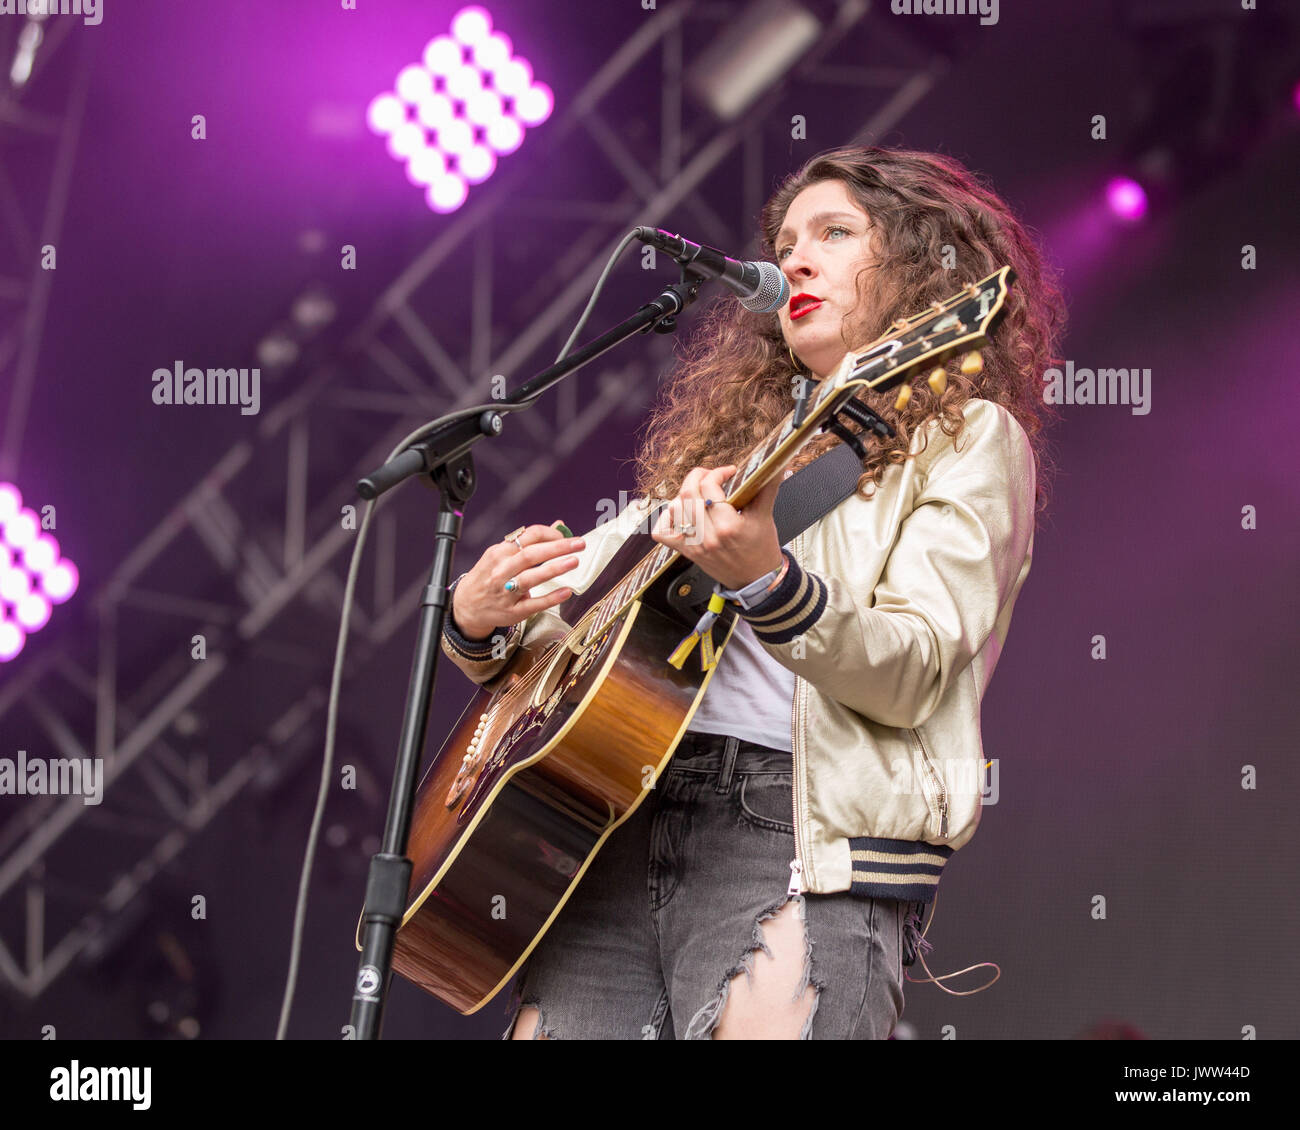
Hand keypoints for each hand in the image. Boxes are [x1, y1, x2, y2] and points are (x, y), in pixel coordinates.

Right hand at [451, 521, 585, 638]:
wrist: (467, 605)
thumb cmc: (488, 576)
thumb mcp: (502, 555)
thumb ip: (530, 542)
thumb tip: (559, 526)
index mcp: (500, 553)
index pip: (528, 536)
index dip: (550, 534)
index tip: (566, 537)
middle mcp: (501, 571)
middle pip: (530, 555)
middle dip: (557, 547)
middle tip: (579, 544)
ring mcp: (506, 592)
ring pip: (530, 578)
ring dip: (553, 569)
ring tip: (574, 561)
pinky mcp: (512, 611)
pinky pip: (533, 604)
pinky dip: (550, 598)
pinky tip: (566, 592)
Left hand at [650, 465, 784, 590]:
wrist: (757, 580)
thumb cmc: (762, 549)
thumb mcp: (765, 516)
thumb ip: (768, 487)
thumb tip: (776, 466)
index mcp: (728, 526)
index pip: (709, 486)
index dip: (718, 472)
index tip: (728, 472)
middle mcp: (708, 536)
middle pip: (687, 494)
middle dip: (697, 477)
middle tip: (711, 476)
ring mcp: (695, 545)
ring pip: (674, 509)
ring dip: (684, 495)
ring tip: (699, 494)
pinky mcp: (687, 552)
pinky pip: (663, 533)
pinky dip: (666, 519)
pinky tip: (680, 513)